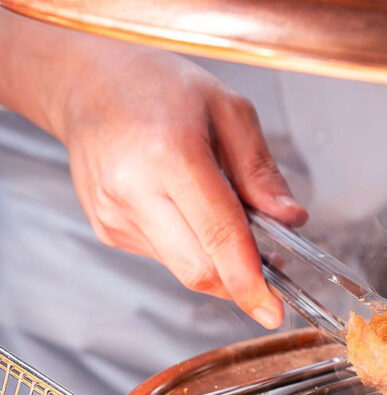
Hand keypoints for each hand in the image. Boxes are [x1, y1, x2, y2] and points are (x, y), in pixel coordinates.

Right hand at [53, 46, 306, 327]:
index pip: (219, 236)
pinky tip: (190, 211)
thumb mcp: (230, 110)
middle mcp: (133, 190)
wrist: (87, 83)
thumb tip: (291, 219)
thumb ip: (262, 172)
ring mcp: (114, 215)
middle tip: (272, 264)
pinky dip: (193, 247)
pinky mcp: (108, 229)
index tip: (273, 310)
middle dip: (241, 280)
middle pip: (199, 269)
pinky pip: (166, 257)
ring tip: (226, 216)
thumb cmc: (159, 88)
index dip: (250, 281)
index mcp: (169, 155)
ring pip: (184, 269)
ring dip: (218, 260)